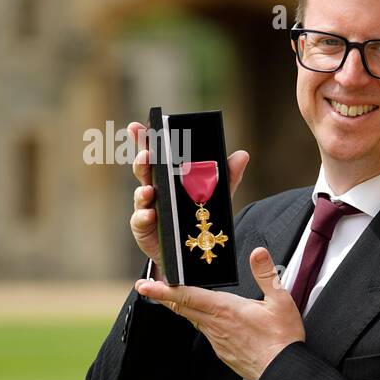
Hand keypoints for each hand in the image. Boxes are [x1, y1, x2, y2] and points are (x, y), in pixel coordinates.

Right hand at [127, 120, 249, 280]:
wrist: (191, 252)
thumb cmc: (198, 218)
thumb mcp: (216, 196)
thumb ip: (227, 176)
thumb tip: (242, 154)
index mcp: (168, 177)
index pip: (155, 154)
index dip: (144, 140)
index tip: (137, 126)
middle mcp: (154, 190)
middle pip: (144, 171)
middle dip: (143, 161)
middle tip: (147, 155)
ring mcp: (147, 208)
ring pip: (141, 195)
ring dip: (143, 190)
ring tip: (149, 190)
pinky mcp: (144, 228)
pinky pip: (140, 221)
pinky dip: (143, 216)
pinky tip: (150, 215)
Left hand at [133, 248, 302, 379]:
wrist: (282, 370)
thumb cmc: (282, 339)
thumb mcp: (280, 301)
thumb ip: (266, 274)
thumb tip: (258, 253)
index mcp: (227, 309)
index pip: (188, 295)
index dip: (164, 289)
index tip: (146, 285)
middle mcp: (216, 324)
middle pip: (182, 307)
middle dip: (162, 296)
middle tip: (146, 288)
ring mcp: (217, 340)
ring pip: (193, 319)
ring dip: (181, 308)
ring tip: (173, 299)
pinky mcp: (222, 351)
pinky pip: (206, 332)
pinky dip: (199, 322)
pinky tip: (205, 320)